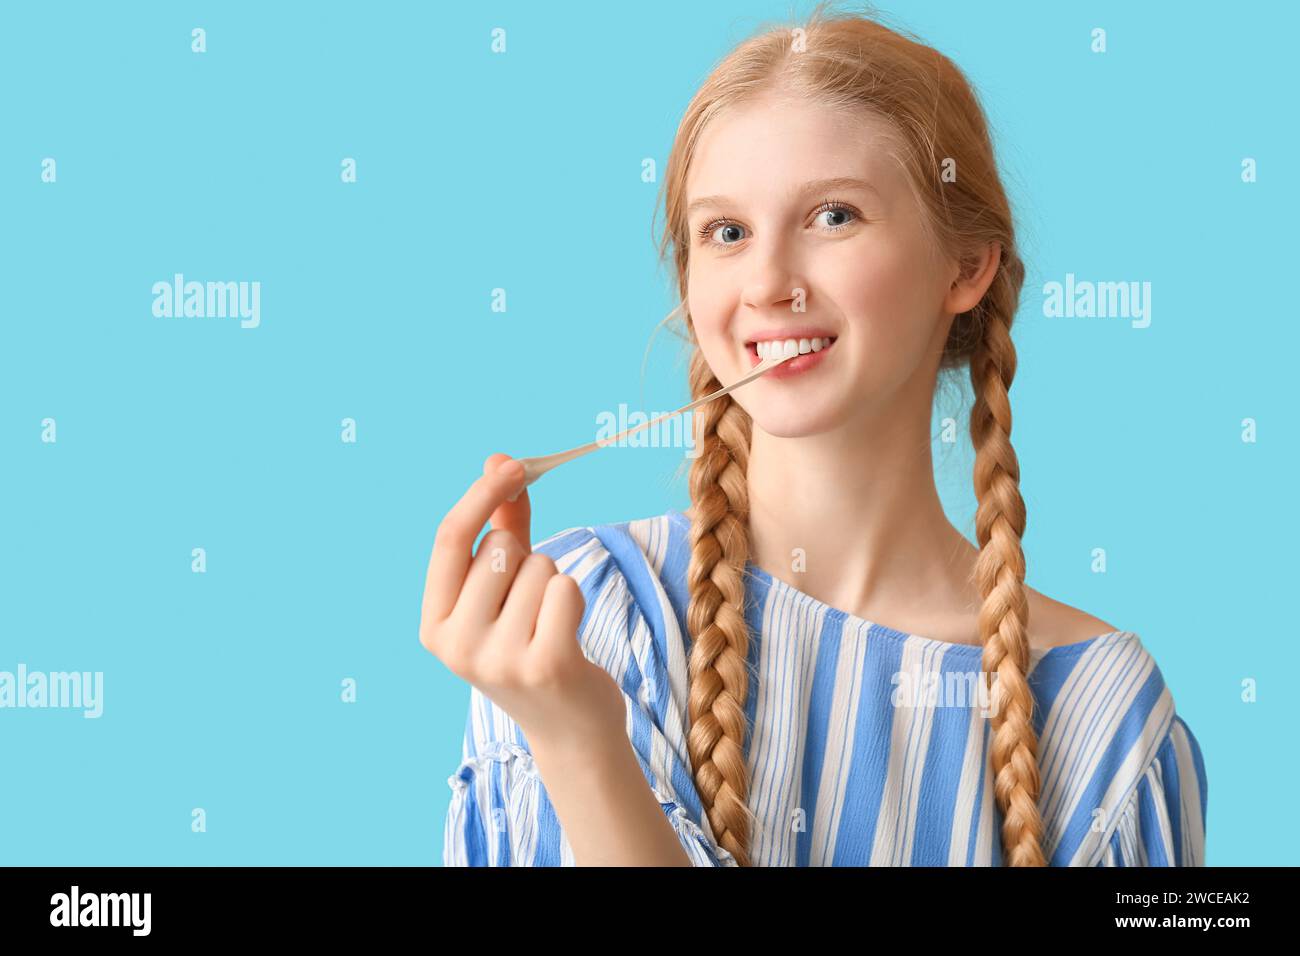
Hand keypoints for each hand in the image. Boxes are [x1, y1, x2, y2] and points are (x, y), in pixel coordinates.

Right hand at [420, 453, 627, 755]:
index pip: (448, 540)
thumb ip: (501, 525)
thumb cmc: (534, 644)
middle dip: (527, 556)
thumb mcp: (506, 590)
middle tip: (532, 603)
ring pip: (539, 566)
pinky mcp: (545, 664)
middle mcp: (456, 646)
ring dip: (554, 582)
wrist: (570, 728)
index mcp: (433, 625)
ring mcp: (498, 659)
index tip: (512, 465)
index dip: (480, 494)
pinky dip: (574, 599)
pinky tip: (568, 634)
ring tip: (549, 625)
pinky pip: (566, 588)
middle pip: (499, 549)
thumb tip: (498, 459)